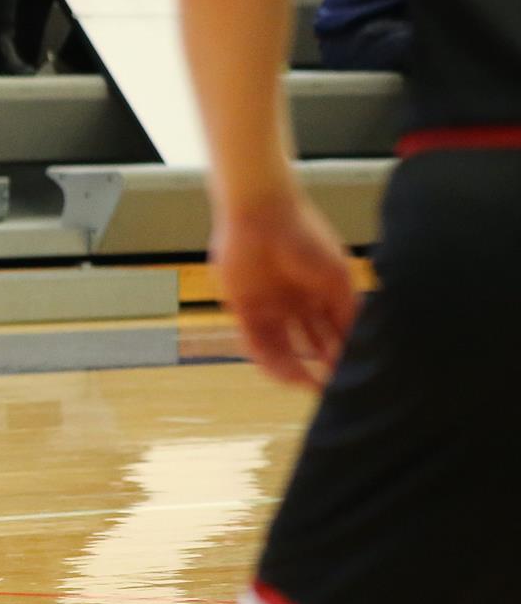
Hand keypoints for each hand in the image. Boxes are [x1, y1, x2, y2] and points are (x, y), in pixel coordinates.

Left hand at [211, 194, 357, 388]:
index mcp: (319, 294)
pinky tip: (285, 374)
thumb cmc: (305, 238)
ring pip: (282, 347)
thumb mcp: (337, 278)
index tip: (355, 377)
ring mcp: (268, 307)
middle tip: (333, 390)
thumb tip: (362, 346)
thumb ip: (348, 312)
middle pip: (308, 344)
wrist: (262, 213)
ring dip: (294, 369)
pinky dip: (268, 359)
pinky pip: (254, 341)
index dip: (342, 355)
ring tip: (309, 386)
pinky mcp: (242, 308)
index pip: (332, 332)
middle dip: (320, 368)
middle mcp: (295, 304)